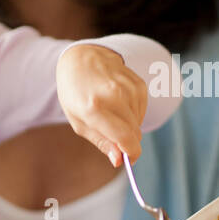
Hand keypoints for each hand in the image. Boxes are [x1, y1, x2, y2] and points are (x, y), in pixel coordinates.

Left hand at [57, 44, 148, 166]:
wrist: (81, 59)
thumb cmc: (76, 93)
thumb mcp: (79, 121)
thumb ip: (102, 142)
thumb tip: (119, 160)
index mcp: (94, 108)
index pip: (124, 138)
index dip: (130, 153)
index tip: (128, 160)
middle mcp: (114, 96)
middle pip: (134, 132)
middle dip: (127, 141)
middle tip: (114, 138)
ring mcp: (128, 88)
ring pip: (139, 122)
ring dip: (129, 125)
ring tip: (111, 113)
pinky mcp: (138, 83)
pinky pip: (143, 110)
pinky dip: (134, 113)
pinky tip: (120, 104)